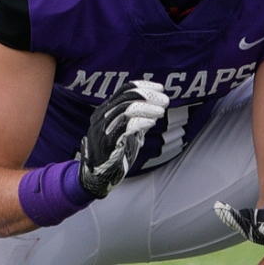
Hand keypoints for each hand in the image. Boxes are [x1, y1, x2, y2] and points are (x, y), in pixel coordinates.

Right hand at [77, 80, 168, 198]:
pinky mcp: (107, 143)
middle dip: (148, 96)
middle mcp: (101, 116)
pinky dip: (141, 121)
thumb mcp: (128, 133)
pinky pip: (125, 126)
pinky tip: (151, 123)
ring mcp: (102, 129)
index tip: (160, 88)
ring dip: (147, 108)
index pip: (124, 90)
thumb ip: (137, 119)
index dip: (144, 86)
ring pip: (126, 109)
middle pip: (126, 97)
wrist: (98, 178)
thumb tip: (156, 107)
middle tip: (165, 100)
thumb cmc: (115, 155)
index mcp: (105, 110)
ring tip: (161, 112)